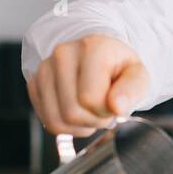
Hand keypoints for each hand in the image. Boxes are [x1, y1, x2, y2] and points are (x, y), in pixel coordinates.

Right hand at [26, 34, 149, 136]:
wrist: (100, 57)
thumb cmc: (119, 67)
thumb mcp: (138, 75)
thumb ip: (133, 90)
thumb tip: (117, 107)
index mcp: (92, 47)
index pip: (90, 99)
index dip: (105, 110)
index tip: (114, 101)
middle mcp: (62, 53)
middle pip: (72, 112)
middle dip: (93, 120)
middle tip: (103, 107)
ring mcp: (44, 68)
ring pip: (57, 121)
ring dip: (79, 125)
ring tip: (91, 109)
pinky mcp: (34, 83)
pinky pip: (47, 122)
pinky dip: (66, 126)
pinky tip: (77, 110)